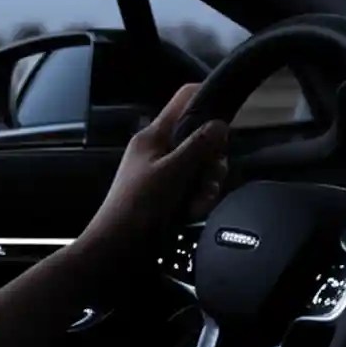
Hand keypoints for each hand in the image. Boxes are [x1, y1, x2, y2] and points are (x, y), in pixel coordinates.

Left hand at [78, 84, 228, 262]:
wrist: (118, 246)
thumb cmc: (139, 205)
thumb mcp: (173, 172)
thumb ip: (199, 146)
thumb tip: (221, 124)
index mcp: (155, 135)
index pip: (184, 100)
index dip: (207, 101)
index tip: (226, 121)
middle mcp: (160, 148)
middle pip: (201, 138)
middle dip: (212, 161)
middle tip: (210, 178)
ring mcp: (164, 171)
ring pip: (202, 166)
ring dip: (207, 185)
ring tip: (198, 203)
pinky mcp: (169, 192)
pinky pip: (195, 186)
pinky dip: (198, 199)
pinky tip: (193, 212)